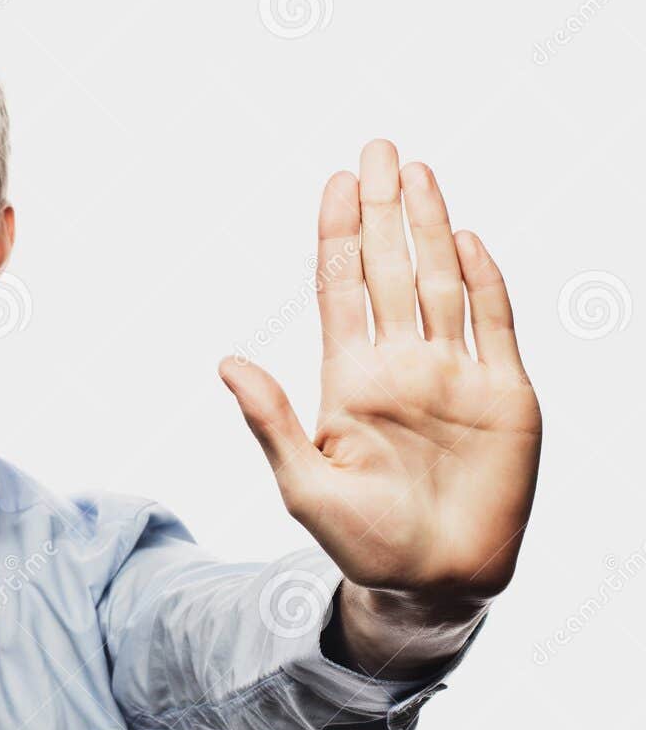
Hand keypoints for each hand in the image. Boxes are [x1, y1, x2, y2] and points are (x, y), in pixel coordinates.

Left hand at [219, 139, 540, 610]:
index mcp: (351, 380)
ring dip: (429, 227)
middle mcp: (402, 365)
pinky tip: (466, 238)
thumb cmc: (361, 541)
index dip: (338, 236)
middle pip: (390, 270)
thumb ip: (270, 421)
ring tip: (416, 171)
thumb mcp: (302, 483)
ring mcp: (454, 376)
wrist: (431, 583)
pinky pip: (495, 325)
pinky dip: (483, 282)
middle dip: (382, 209)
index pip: (342, 291)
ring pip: (440, 283)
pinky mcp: (504, 396)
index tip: (333, 182)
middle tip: (376, 147)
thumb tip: (224, 362)